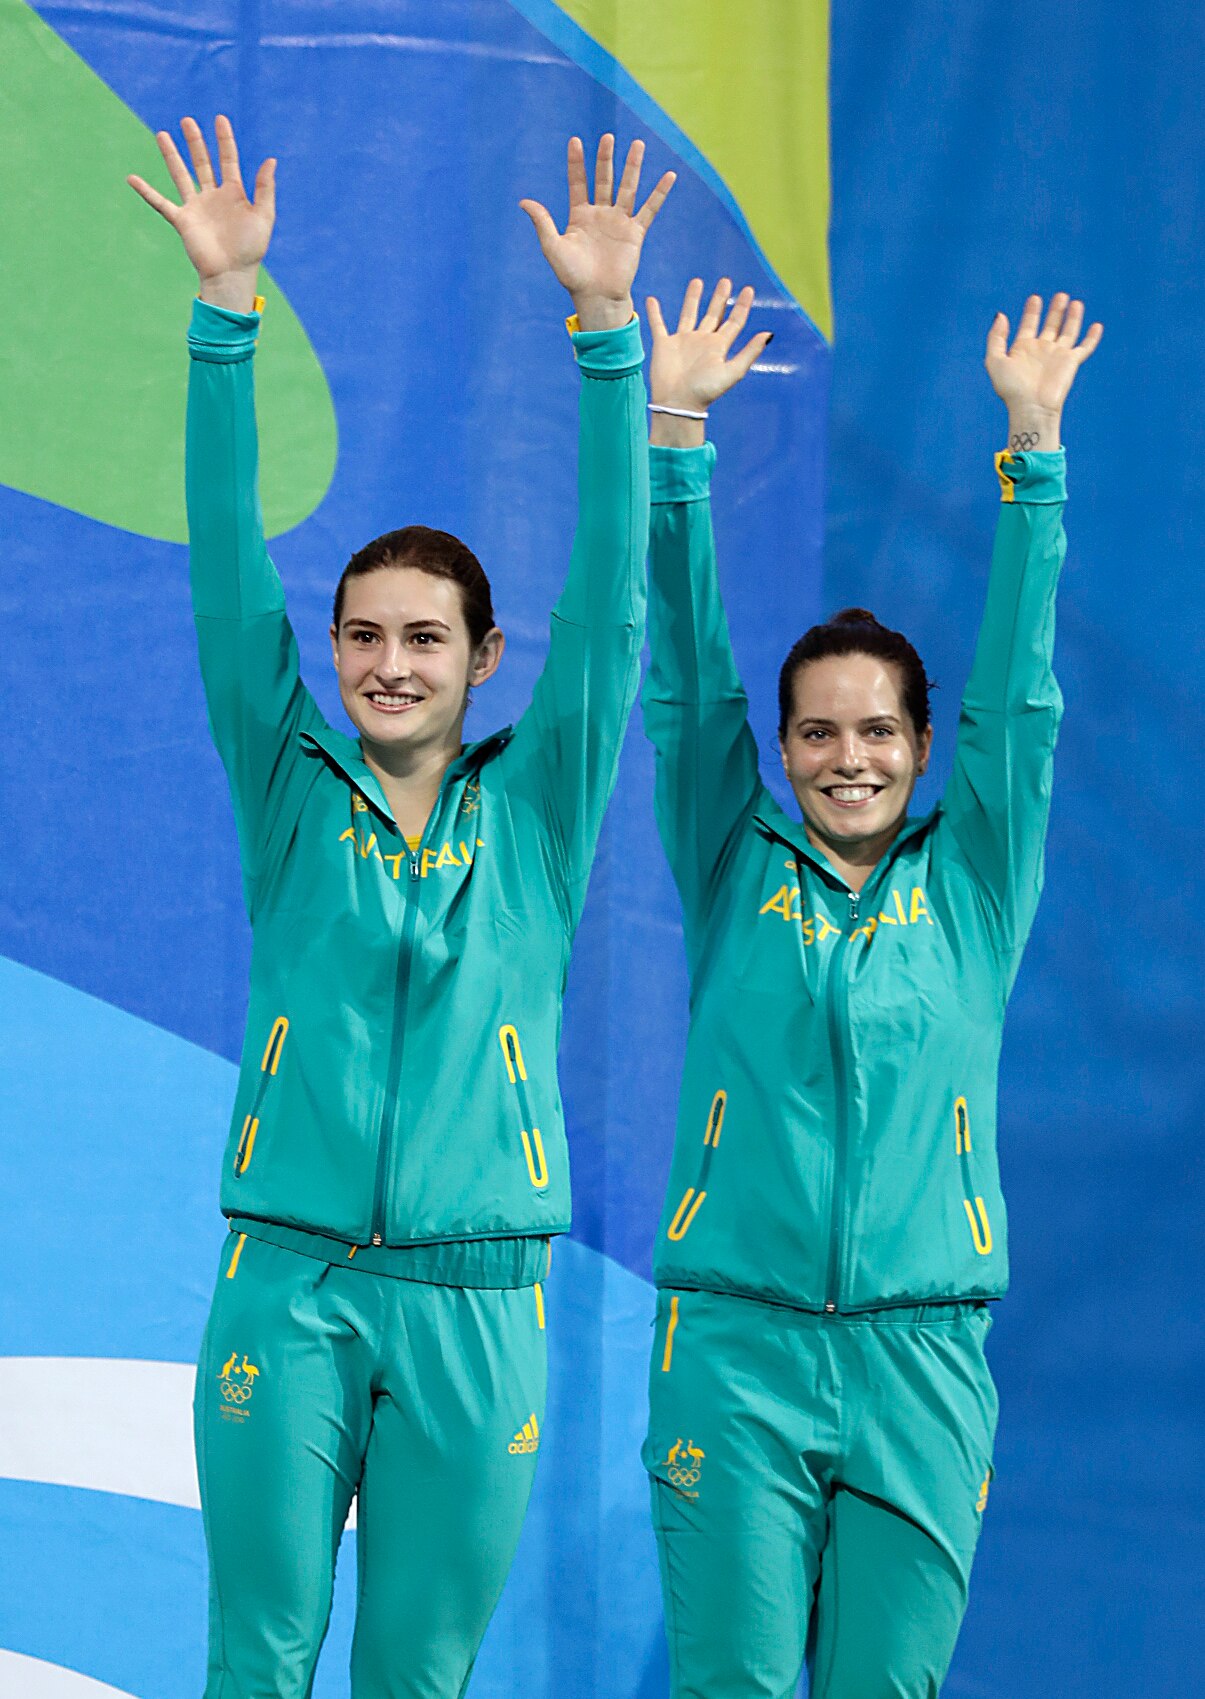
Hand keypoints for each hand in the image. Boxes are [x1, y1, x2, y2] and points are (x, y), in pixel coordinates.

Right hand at [127, 115, 275, 312]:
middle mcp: (213, 197)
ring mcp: (196, 207)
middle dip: (195, 142)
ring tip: (162, 134)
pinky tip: (132, 178)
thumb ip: (265, 188)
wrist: (232, 274)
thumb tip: (270, 160)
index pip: (228, 160)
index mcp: (234, 194)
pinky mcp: (182, 220)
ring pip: (181, 175)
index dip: (224, 140)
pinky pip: (160, 203)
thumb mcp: (263, 216)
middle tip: (187, 121)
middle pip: (202, 162)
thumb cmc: (251, 249)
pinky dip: (146, 191)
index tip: (220, 119)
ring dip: (171, 155)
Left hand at [520, 135, 674, 331]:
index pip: (578, 182)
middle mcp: (600, 215)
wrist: (597, 297)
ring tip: (638, 145)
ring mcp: (619, 222)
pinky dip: (659, 193)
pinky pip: (649, 209)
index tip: (575, 141)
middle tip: (608, 137)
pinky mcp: (635, 233)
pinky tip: (669, 177)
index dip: (576, 163)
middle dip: (606, 158)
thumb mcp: (553, 247)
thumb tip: (524, 202)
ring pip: (627, 188)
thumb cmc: (573, 277)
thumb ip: (542, 222)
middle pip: (604, 179)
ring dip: (632, 167)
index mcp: (579, 216)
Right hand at [646, 278, 772, 444]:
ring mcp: (683, 342)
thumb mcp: (733, 372)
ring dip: (693, 298)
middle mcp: (702, 342)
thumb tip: (768, 333)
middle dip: (720, 298)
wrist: (678, 404)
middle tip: (726, 281)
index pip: (734, 322)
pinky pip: (658, 325)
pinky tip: (652, 300)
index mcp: (719, 347)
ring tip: (697, 281)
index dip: (742, 306)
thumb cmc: (705, 391)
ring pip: (689, 314)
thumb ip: (749, 352)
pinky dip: (654, 313)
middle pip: (713, 314)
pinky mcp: (664, 345)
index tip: (748, 289)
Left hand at [986, 293, 1101, 450]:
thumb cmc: (1011, 388)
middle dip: (1055, 310)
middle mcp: (1041, 350)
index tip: (1035, 298)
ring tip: (1074, 302)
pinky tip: (1097, 325)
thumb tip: (1002, 315)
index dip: (1032, 311)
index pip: (1029, 324)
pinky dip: (1092, 337)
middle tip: (1060, 295)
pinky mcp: (1071, 362)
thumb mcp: (994, 360)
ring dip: (1072, 317)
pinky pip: (1085, 347)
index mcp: (1023, 349)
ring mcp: (1057, 355)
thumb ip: (996, 337)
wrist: (1031, 407)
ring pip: (1068, 331)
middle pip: (1050, 325)